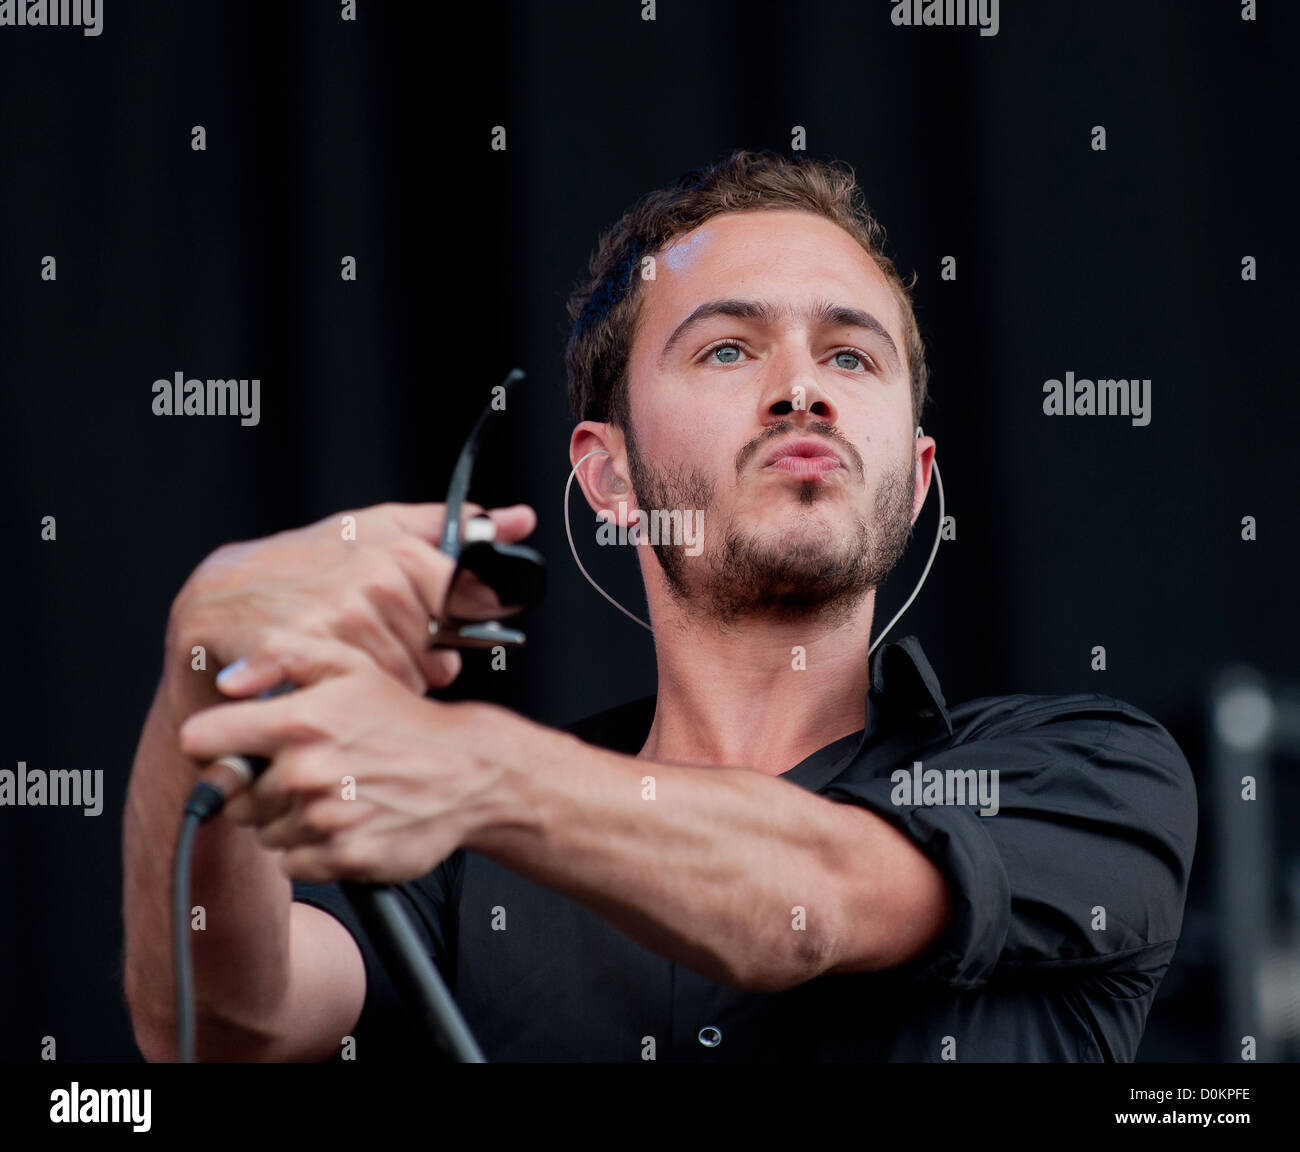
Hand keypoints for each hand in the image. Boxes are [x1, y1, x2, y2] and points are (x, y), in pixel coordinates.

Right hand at [164, 500, 536, 714]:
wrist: (218, 600)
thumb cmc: (303, 566)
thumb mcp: (376, 529)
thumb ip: (452, 527)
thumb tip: (519, 519)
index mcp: (401, 553)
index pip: (469, 609)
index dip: (453, 627)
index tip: (436, 629)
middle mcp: (375, 584)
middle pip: (440, 655)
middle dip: (417, 660)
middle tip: (376, 645)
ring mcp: (341, 622)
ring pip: (407, 682)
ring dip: (388, 683)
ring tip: (351, 660)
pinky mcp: (308, 657)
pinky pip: (365, 696)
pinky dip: (356, 696)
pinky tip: (333, 679)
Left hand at [178, 634, 524, 882]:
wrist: (470, 772)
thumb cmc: (404, 719)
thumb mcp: (349, 665)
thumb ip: (281, 654)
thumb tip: (226, 683)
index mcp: (298, 721)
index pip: (202, 741)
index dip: (215, 743)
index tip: (237, 745)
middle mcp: (305, 772)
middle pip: (233, 795)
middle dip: (259, 784)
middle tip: (307, 768)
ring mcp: (324, 819)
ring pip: (263, 831)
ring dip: (288, 818)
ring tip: (334, 793)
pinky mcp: (342, 858)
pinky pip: (292, 864)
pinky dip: (311, 850)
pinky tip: (345, 821)